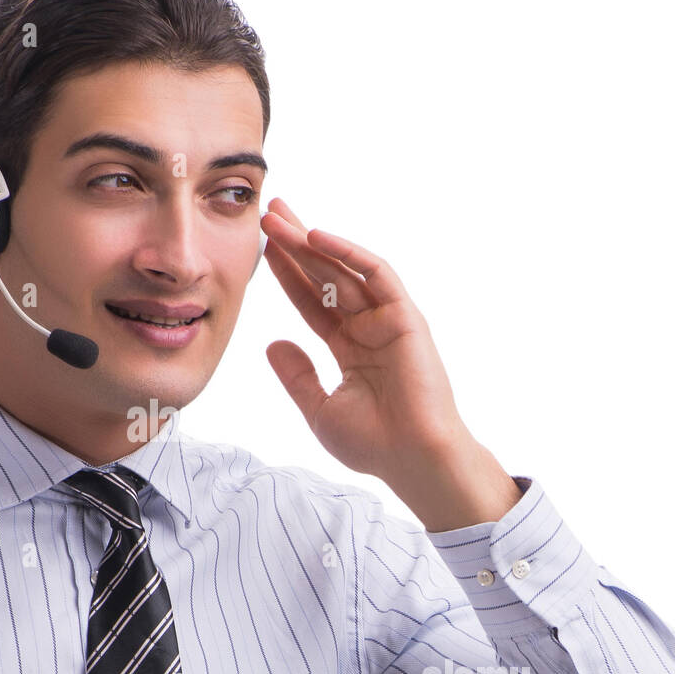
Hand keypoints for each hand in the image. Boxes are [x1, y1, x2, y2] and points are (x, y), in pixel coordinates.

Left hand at [260, 199, 521, 528]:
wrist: (413, 459)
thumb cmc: (374, 444)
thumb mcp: (319, 409)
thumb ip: (297, 375)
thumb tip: (272, 344)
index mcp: (350, 348)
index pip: (312, 302)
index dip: (287, 276)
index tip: (262, 250)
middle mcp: (368, 328)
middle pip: (325, 277)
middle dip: (295, 246)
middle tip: (268, 214)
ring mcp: (388, 321)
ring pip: (344, 271)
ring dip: (310, 242)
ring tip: (278, 219)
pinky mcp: (406, 318)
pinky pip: (378, 275)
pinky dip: (349, 253)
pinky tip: (317, 237)